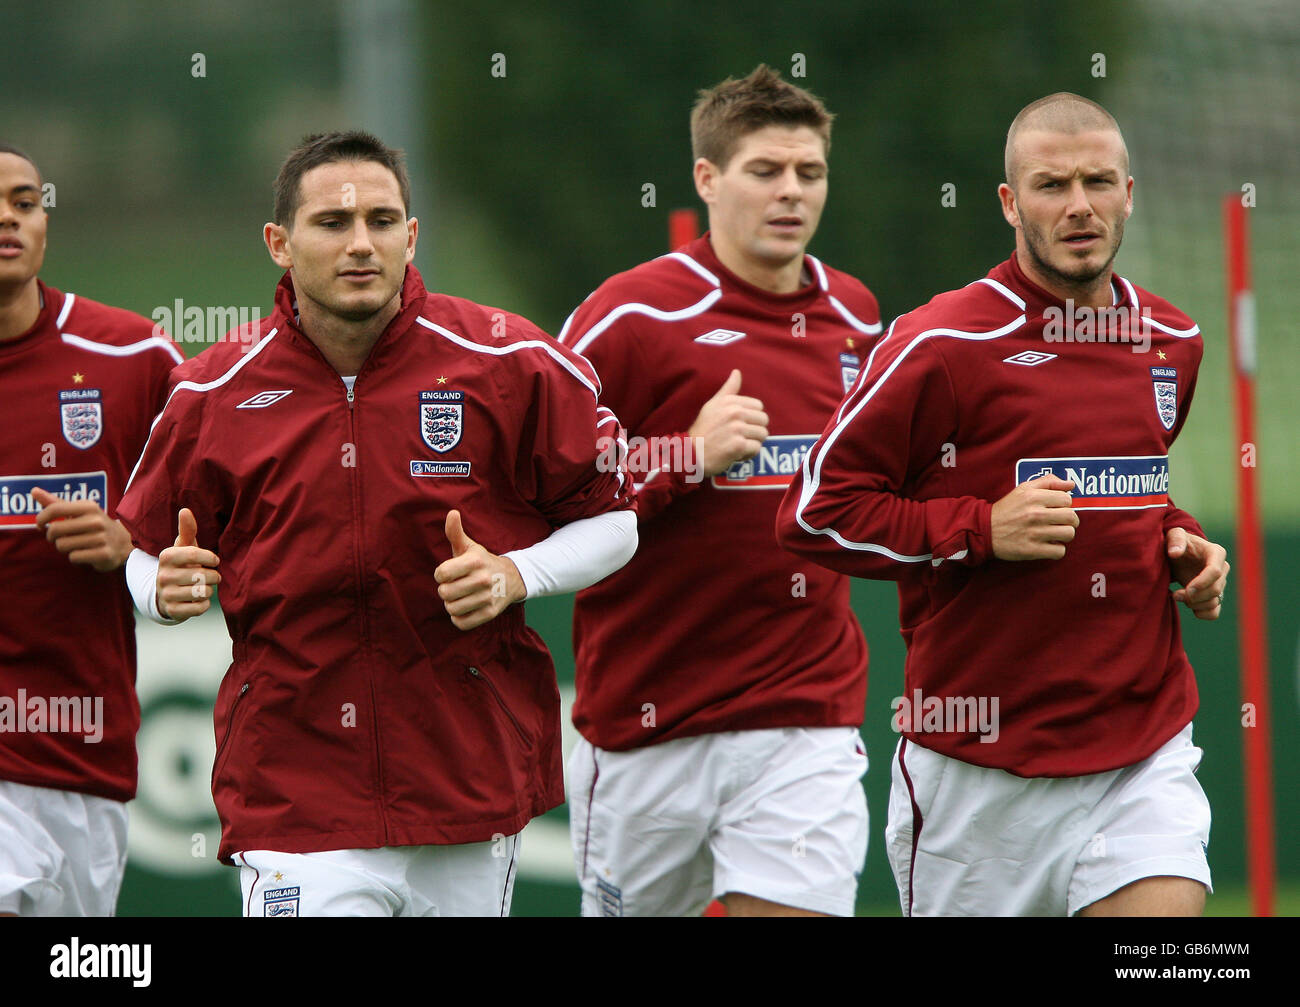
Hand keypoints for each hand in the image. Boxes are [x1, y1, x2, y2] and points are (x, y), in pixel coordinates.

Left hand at [32, 487, 133, 571]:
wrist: (124, 542)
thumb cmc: (94, 525)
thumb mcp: (78, 511)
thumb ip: (56, 503)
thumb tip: (33, 490)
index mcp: (89, 507)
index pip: (55, 509)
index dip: (41, 518)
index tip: (40, 525)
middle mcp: (96, 521)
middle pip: (55, 530)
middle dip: (52, 537)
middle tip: (60, 538)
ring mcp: (102, 538)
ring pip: (63, 545)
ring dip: (64, 548)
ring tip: (75, 545)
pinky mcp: (104, 554)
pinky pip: (74, 557)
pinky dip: (74, 558)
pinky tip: (84, 554)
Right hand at [156, 508, 220, 621]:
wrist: (165, 593)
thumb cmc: (181, 564)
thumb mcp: (183, 547)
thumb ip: (187, 530)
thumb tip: (185, 510)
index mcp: (166, 556)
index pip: (194, 553)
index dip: (210, 557)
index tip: (214, 561)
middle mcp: (162, 575)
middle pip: (202, 575)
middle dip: (213, 576)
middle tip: (212, 576)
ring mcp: (166, 594)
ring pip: (202, 592)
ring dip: (209, 590)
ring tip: (203, 587)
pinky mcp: (172, 611)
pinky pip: (199, 608)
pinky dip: (204, 604)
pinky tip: (198, 600)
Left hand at [435, 510, 525, 630]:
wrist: (512, 578)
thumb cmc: (482, 562)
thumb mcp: (469, 547)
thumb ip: (455, 532)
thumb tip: (452, 513)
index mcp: (475, 561)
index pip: (441, 574)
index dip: (440, 574)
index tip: (447, 573)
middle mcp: (483, 579)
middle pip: (445, 593)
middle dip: (445, 590)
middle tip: (454, 586)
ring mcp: (488, 597)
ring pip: (452, 609)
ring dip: (451, 605)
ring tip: (459, 597)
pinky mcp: (490, 613)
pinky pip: (462, 623)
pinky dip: (459, 618)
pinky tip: (464, 609)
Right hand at [686, 369, 769, 476]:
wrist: (691, 453)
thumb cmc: (703, 430)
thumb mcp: (712, 405)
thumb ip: (728, 389)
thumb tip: (737, 372)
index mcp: (730, 401)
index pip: (759, 406)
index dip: (752, 418)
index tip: (739, 425)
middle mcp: (734, 412)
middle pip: (763, 420)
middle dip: (755, 430)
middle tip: (739, 437)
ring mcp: (737, 429)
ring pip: (762, 434)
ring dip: (752, 443)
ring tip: (737, 445)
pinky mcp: (738, 445)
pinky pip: (756, 448)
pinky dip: (748, 454)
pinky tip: (736, 454)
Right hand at [990, 475, 1078, 560]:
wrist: (984, 530)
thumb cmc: (1007, 509)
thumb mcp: (1023, 489)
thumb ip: (1048, 482)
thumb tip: (1071, 484)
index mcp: (1034, 497)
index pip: (1067, 499)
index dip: (1064, 504)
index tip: (1056, 508)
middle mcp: (1035, 514)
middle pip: (1072, 517)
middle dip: (1070, 520)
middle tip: (1060, 521)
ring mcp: (1034, 533)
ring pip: (1068, 534)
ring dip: (1064, 534)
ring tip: (1055, 533)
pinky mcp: (1032, 550)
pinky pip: (1059, 551)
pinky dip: (1056, 549)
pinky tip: (1048, 544)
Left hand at [1167, 527, 1228, 619]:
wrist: (1179, 554)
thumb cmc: (1177, 543)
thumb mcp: (1174, 535)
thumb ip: (1175, 540)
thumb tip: (1175, 553)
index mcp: (1216, 553)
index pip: (1215, 572)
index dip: (1202, 583)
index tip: (1186, 590)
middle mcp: (1222, 568)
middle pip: (1215, 589)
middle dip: (1194, 596)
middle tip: (1175, 595)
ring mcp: (1220, 583)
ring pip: (1215, 602)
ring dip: (1195, 605)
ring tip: (1177, 597)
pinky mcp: (1214, 595)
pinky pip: (1215, 612)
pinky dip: (1202, 614)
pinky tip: (1189, 607)